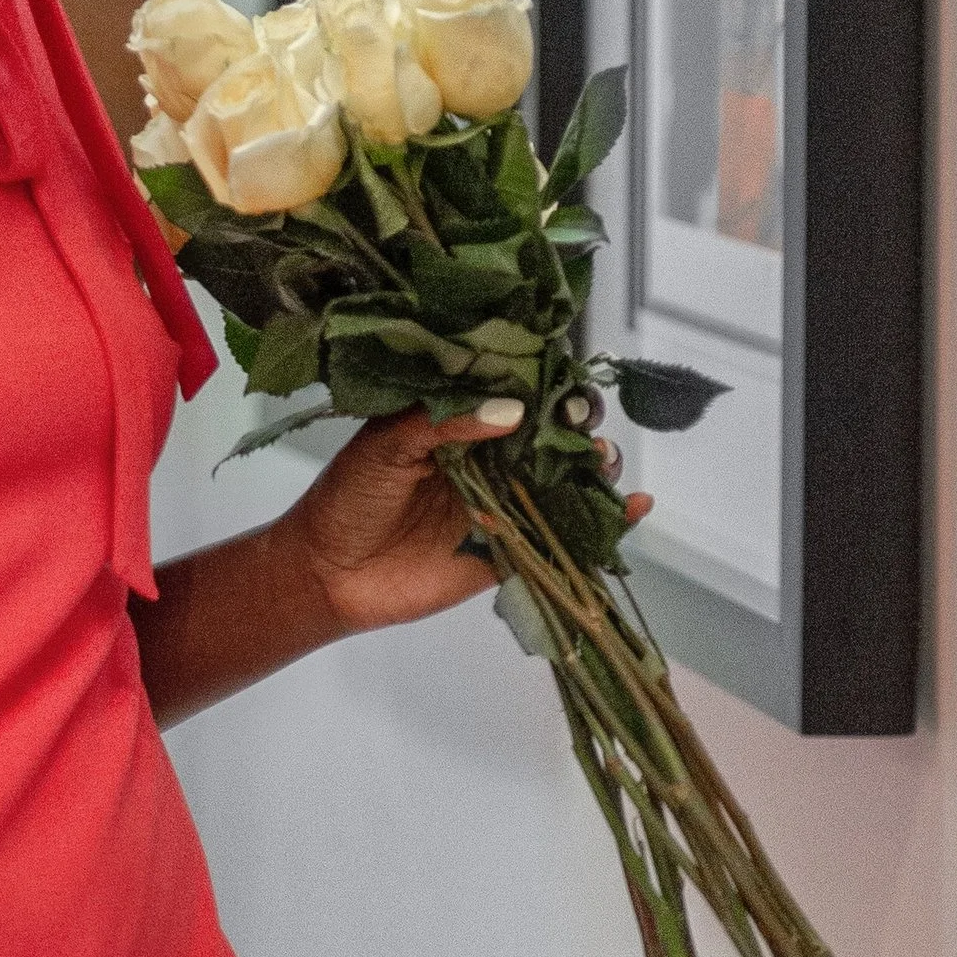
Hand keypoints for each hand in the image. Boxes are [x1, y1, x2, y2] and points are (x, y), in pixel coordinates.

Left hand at [286, 398, 649, 641]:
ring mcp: (504, 507)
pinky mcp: (511, 553)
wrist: (326, 572)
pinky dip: (603, 526)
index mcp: (459, 426)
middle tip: (584, 426)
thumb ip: (443, 424)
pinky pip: (562, 537)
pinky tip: (631, 509)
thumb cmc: (347, 497)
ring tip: (603, 462)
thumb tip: (511, 411)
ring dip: (594, 471)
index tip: (564, 383)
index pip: (514, 397)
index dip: (544, 388)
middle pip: (550, 438)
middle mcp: (490, 461)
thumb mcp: (386, 445)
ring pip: (564, 484)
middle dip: (577, 428)